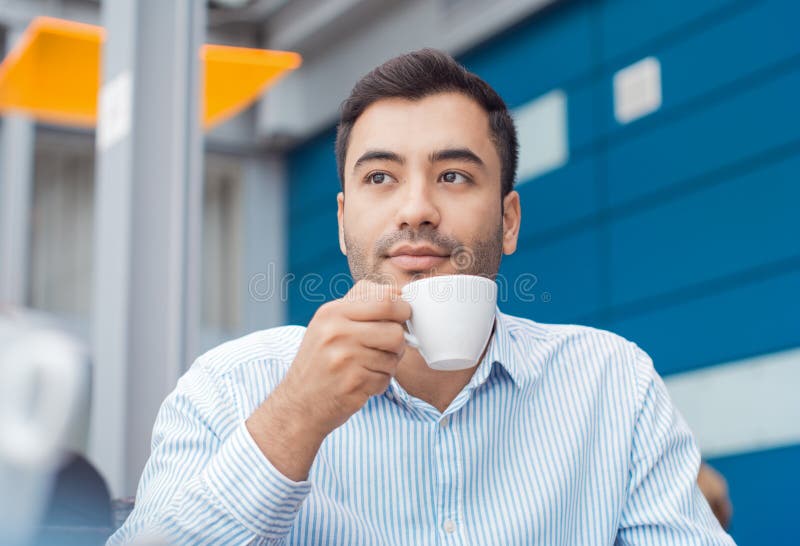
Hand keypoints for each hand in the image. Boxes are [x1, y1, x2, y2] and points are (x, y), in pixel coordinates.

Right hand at [247, 280, 410, 480]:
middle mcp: (336, 331)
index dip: (402, 308)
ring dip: (388, 364)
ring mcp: (344, 357)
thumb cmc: (320, 362)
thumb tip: (398, 294)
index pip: (385, 298)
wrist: (299, 403)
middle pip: (395, 329)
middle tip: (388, 346)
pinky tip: (361, 382)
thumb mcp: (329, 325)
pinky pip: (387, 377)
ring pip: (394, 355)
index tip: (400, 318)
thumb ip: (360, 305)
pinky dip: (380, 382)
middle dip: (399, 340)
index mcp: (332, 312)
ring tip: (368, 367)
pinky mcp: (353, 381)